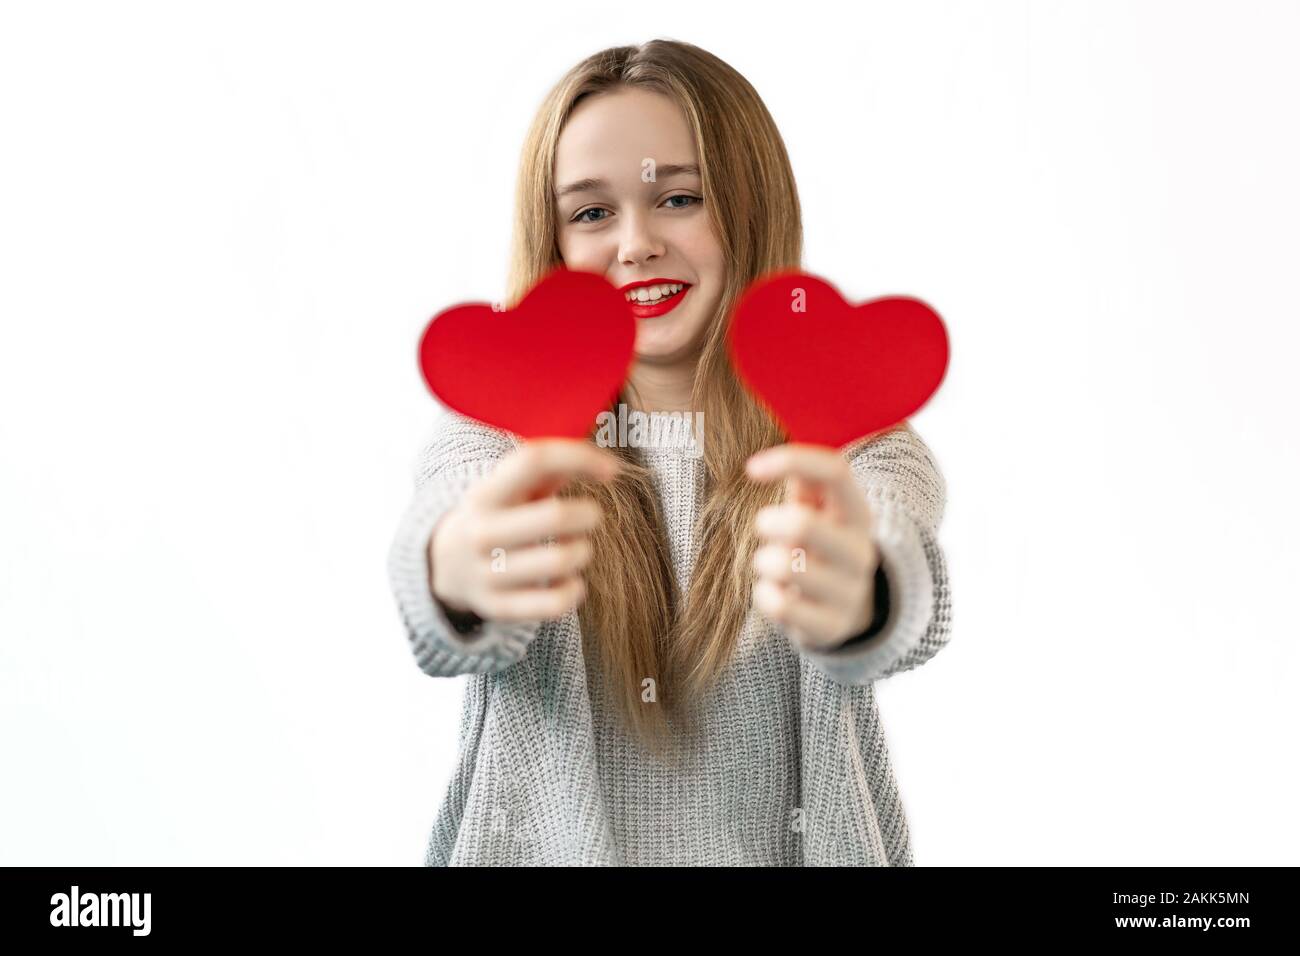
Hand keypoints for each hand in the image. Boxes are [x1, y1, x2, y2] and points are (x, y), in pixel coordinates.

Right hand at [429, 439, 620, 623]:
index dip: (579, 457)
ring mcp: (486, 574)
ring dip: (583, 551)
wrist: (444, 566)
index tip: (612, 469)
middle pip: (554, 516)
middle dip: (588, 514)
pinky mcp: (498, 607)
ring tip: (576, 547)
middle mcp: (481, 533)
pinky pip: (555, 603)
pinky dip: (575, 590)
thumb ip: (551, 469)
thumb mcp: (510, 487)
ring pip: (561, 561)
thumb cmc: (498, 516)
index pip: (534, 461)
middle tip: (590, 517)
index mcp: (485, 494)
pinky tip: (570, 580)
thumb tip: (606, 466)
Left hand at [745, 443, 880, 651]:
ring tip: (769, 564)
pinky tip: (773, 593)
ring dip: (763, 562)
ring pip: (785, 568)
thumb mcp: (821, 510)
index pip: (836, 472)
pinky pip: (779, 606)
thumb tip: (770, 456)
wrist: (851, 610)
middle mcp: (860, 551)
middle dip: (768, 523)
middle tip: (763, 526)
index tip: (751, 468)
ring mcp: (849, 592)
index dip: (791, 460)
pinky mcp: (831, 627)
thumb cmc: (822, 546)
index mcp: (857, 513)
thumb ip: (805, 480)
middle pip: (803, 524)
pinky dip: (764, 596)